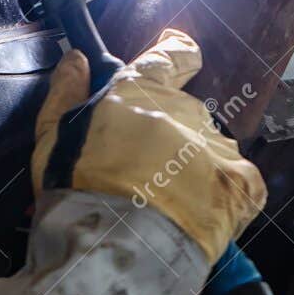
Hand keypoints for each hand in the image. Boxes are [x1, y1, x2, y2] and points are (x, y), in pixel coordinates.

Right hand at [30, 28, 265, 264]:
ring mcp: (216, 144)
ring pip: (211, 150)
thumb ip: (65, 93)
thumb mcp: (51, 137)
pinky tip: (200, 216)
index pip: (169, 57)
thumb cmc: (77, 190)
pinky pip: (241, 184)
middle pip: (186, 115)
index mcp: (140, 91)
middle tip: (145, 176)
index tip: (185, 52)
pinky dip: (225, 199)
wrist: (116, 242)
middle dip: (171, 140)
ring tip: (168, 206)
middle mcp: (184, 109)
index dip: (179, 53)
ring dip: (195, 170)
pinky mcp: (240, 182)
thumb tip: (77, 60)